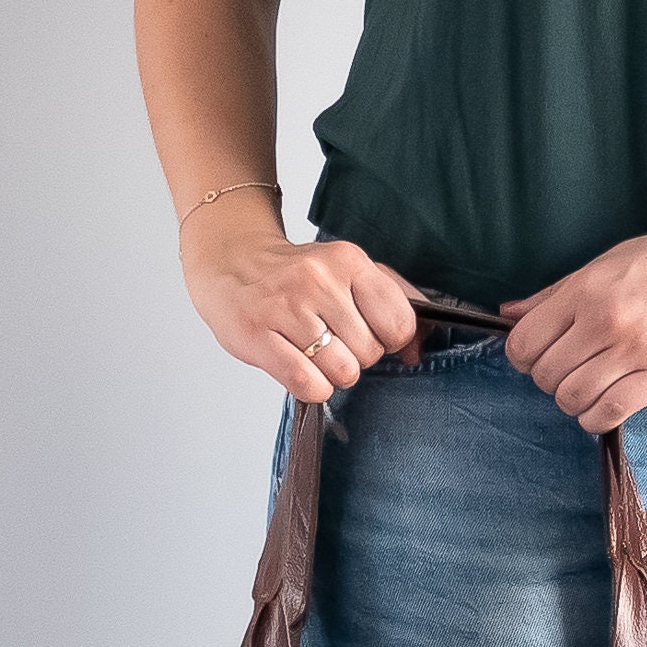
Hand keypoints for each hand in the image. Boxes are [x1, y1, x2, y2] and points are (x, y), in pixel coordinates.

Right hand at [180, 203, 423, 401]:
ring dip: (331, 373)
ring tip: (310, 350)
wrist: (230, 260)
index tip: (366, 332)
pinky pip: (309, 384)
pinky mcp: (257, 334)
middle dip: (355, 356)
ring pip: (342, 373)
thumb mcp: (348, 272)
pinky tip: (298, 366)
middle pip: (370, 353)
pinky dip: (311, 387)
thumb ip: (392, 303)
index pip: (398, 323)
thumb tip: (417, 351)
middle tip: (328, 339)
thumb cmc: (296, 276)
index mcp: (348, 260)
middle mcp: (318, 278)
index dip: (387, 340)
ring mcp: (285, 306)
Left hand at [502, 177, 646, 431]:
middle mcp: (605, 322)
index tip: (537, 355)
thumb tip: (510, 313)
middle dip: (549, 380)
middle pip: (546, 376)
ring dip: (572, 401)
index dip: (523, 357)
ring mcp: (634, 352)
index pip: (524, 342)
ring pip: (572, 400)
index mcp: (586, 290)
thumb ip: (556, 293)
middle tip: (569, 370)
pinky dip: (595, 418)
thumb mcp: (607, 262)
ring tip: (589, 387)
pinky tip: (603, 405)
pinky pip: (609, 414)